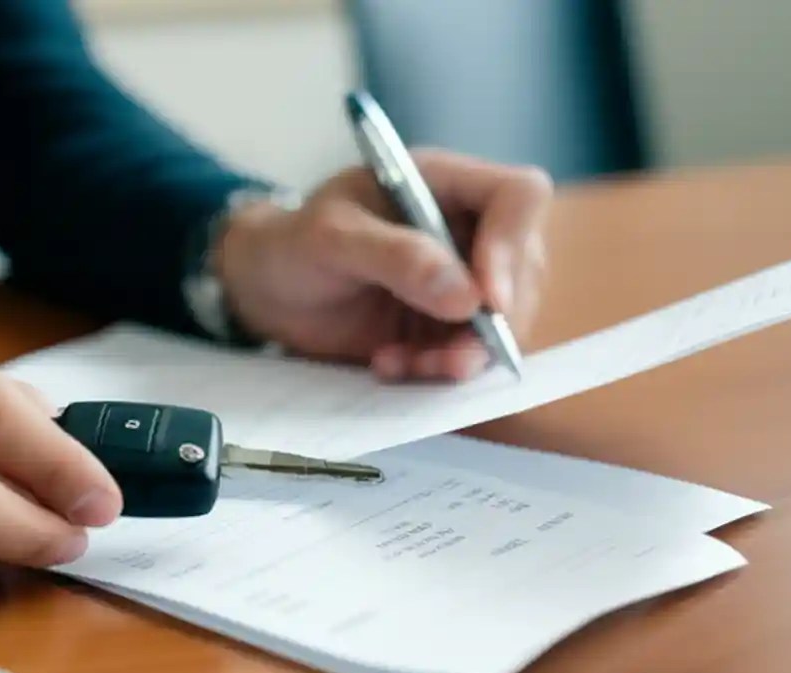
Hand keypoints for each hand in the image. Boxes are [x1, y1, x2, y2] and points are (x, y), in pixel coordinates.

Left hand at [215, 150, 551, 380]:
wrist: (265, 290)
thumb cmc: (292, 244)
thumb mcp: (329, 239)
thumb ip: (395, 258)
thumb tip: (466, 295)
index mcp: (444, 183)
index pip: (519, 197)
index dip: (514, 246)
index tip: (488, 300)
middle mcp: (465, 229)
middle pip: (524, 270)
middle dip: (491, 324)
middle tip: (444, 359)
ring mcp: (461, 279)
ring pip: (504, 322)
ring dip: (463, 356)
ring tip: (403, 365)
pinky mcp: (446, 325)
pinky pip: (470, 354)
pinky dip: (438, 371)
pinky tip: (391, 366)